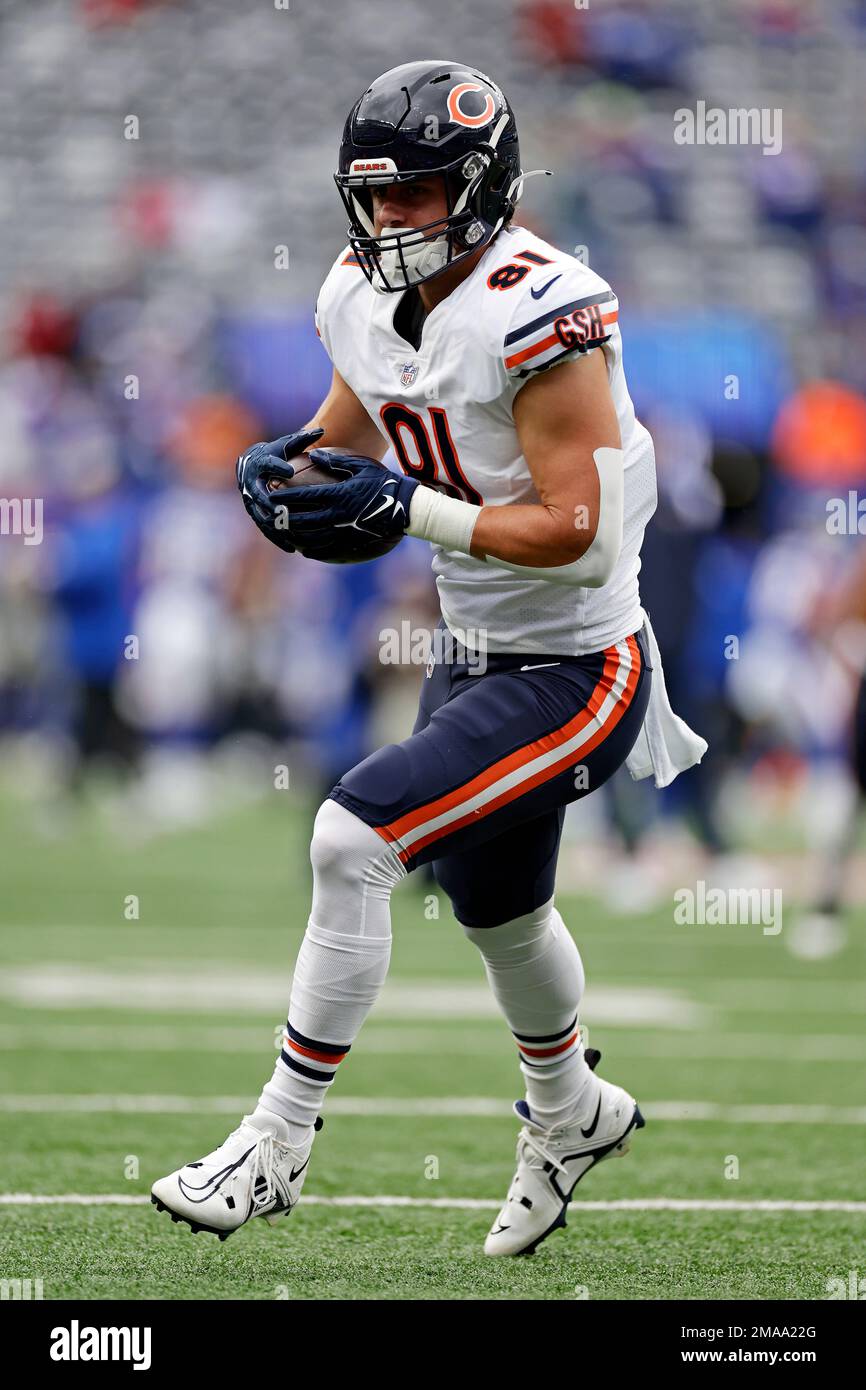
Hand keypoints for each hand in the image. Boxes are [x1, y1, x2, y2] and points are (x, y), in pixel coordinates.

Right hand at [236, 428, 323, 550]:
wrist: (252, 464)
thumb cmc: (275, 453)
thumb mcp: (286, 445)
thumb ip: (302, 440)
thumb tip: (322, 430)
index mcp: (258, 464)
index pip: (267, 464)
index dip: (276, 466)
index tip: (289, 470)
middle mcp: (251, 484)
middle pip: (260, 495)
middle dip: (271, 503)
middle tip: (284, 510)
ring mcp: (251, 502)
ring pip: (262, 517)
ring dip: (275, 526)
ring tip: (290, 535)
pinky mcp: (256, 515)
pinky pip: (267, 529)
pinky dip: (279, 539)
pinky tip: (294, 548)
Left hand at [264, 448, 418, 559]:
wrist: (404, 509)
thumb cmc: (384, 483)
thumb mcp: (362, 465)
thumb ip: (337, 460)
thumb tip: (315, 453)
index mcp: (338, 495)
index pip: (305, 497)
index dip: (286, 496)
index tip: (272, 494)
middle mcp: (338, 515)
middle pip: (303, 520)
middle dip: (284, 518)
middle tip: (271, 516)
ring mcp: (344, 531)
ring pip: (312, 537)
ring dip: (294, 535)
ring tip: (283, 532)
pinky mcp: (350, 542)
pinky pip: (328, 550)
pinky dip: (313, 550)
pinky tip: (304, 549)